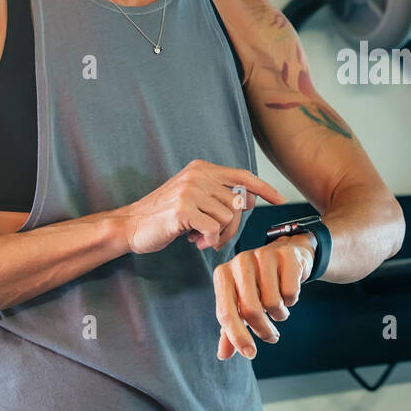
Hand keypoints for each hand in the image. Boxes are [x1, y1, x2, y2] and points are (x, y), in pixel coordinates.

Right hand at [119, 159, 283, 254]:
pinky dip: (210, 241)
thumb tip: (247, 201)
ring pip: (228, 217)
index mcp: (202, 169)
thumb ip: (218, 196)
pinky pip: (215, 229)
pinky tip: (196, 242)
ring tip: (198, 237)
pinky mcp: (183, 209)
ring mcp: (190, 190)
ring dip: (218, 235)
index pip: (242, 175)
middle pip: (238, 203)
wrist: (131, 225)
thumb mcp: (194, 198)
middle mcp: (198, 175)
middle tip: (213, 235)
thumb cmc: (165, 216)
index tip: (279, 199)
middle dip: (231, 225)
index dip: (264, 188)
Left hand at [214, 234, 315, 359]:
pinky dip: (292, 300)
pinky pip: (291, 292)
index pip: (225, 313)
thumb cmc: (259, 284)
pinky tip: (289, 293)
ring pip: (273, 302)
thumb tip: (223, 355)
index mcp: (223, 274)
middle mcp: (240, 261)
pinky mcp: (287, 255)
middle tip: (271, 336)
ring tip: (279, 309)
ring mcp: (263, 255)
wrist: (287, 255)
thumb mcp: (242, 304)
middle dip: (263, 330)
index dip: (237, 337)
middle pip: (250, 310)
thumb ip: (231, 329)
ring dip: (279, 314)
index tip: (250, 354)